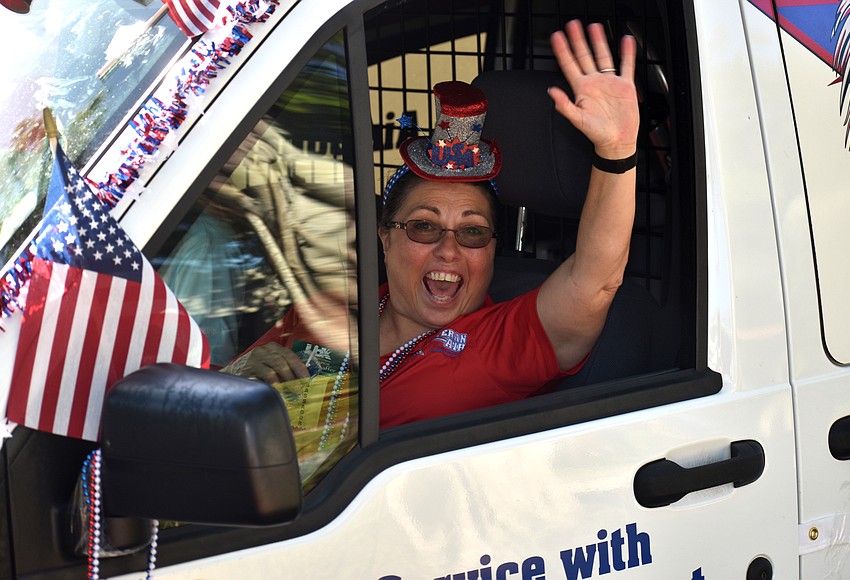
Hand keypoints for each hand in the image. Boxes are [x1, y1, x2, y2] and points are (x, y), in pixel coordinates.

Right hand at [222, 342, 309, 383]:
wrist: (231, 376)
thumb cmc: (253, 373)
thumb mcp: (269, 367)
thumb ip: (283, 370)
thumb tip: (302, 382)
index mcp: (272, 348)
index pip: (290, 355)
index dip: (300, 367)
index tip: (307, 379)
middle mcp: (264, 350)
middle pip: (285, 360)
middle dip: (295, 375)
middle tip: (300, 389)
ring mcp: (255, 357)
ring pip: (277, 366)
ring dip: (287, 380)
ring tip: (292, 392)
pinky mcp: (248, 366)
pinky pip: (266, 374)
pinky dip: (275, 384)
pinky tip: (278, 391)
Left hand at [548, 20, 638, 158]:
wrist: (617, 142)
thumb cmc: (597, 134)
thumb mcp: (578, 120)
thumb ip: (565, 105)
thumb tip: (552, 92)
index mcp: (582, 90)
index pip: (569, 65)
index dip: (563, 51)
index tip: (557, 37)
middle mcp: (594, 83)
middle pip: (584, 56)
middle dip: (578, 40)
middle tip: (573, 25)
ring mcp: (609, 83)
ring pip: (603, 57)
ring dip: (599, 42)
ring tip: (594, 27)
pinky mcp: (625, 86)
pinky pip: (626, 65)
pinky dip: (627, 53)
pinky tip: (626, 40)